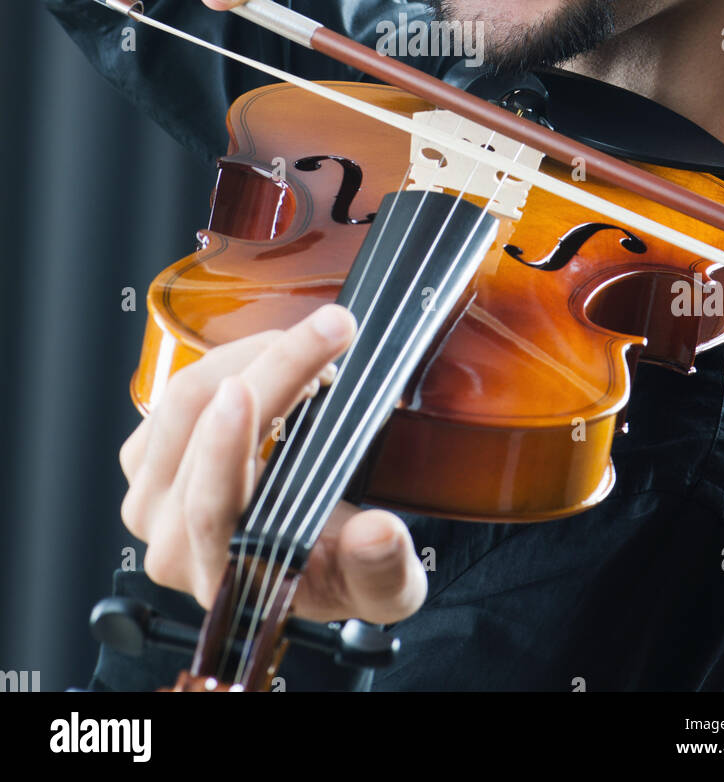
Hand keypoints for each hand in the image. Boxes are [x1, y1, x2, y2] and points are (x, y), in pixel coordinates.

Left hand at [119, 305, 427, 623]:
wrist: (304, 568)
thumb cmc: (334, 572)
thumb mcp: (382, 587)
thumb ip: (382, 569)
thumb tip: (379, 533)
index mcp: (224, 575)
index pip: (208, 508)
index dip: (224, 445)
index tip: (246, 389)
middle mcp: (172, 540)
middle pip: (201, 429)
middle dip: (274, 365)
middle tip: (333, 331)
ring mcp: (151, 496)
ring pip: (184, 398)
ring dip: (252, 354)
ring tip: (314, 347)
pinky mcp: (145, 459)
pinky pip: (176, 392)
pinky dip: (231, 361)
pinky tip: (276, 362)